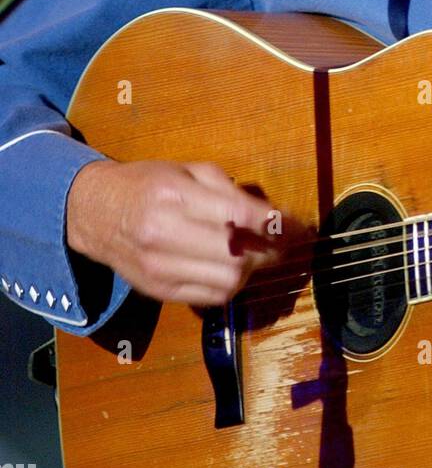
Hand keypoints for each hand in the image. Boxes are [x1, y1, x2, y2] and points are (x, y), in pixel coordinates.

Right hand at [66, 158, 286, 306]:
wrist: (96, 214)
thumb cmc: (147, 183)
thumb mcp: (188, 169)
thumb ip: (229, 189)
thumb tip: (270, 214)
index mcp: (175, 195)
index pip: (238, 215)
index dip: (275, 224)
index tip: (299, 227)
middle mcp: (165, 234)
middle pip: (237, 255)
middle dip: (270, 251)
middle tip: (284, 243)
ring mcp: (161, 268)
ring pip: (228, 282)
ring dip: (253, 271)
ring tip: (259, 254)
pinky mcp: (159, 291)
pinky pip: (211, 297)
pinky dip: (232, 286)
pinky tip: (235, 269)